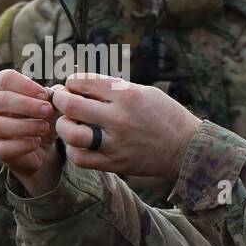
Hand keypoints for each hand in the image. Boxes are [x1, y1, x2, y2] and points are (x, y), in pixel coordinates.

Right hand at [0, 69, 61, 194]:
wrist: (42, 147)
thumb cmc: (44, 116)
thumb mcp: (53, 102)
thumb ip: (60, 89)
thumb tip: (74, 69)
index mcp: (1, 87)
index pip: (4, 78)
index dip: (25, 85)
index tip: (45, 95)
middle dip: (26, 105)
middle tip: (48, 110)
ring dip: (25, 125)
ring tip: (46, 128)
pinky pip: (2, 147)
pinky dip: (22, 144)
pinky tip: (37, 142)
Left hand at [52, 73, 200, 179]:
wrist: (186, 147)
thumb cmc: (163, 114)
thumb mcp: (142, 91)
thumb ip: (111, 88)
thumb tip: (77, 81)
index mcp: (127, 95)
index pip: (82, 82)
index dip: (71, 82)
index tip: (72, 86)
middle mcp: (119, 118)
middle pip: (71, 106)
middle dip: (59, 100)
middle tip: (61, 101)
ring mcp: (116, 143)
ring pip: (71, 134)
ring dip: (63, 126)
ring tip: (68, 123)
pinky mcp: (116, 163)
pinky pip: (81, 158)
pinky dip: (73, 150)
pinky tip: (79, 143)